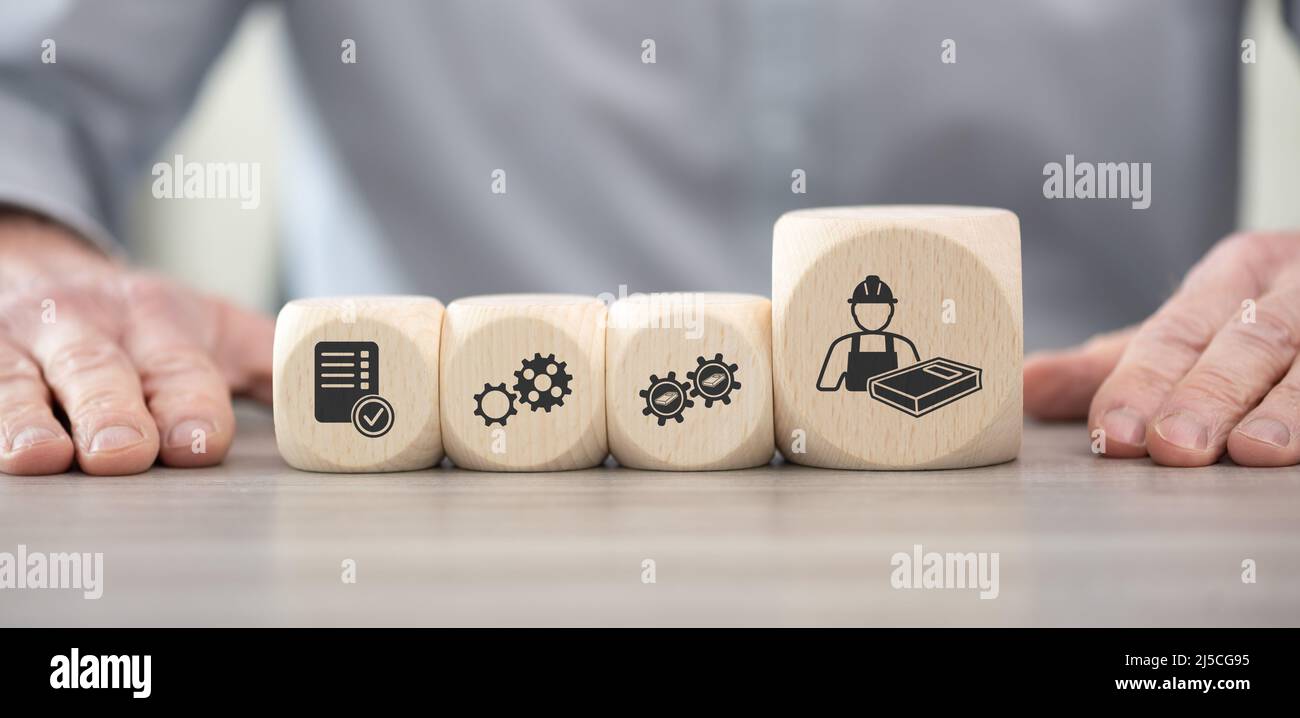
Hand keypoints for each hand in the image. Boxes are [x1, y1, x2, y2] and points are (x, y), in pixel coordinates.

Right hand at [0, 212, 271, 474]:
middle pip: (101, 374)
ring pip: (22, 383)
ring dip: (31, 419)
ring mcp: (24, 345)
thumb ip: (273, 359)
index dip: (190, 406)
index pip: (180, 369)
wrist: (48, 271)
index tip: (199, 442)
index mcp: (159, 319)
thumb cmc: (147, 322)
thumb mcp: (213, 328)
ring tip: (44, 454)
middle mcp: (88, 327)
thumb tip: (347, 394)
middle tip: (125, 452)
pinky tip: (3, 451)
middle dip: (114, 414)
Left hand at [1025, 231, 1299, 466]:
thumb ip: (1112, 365)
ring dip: (1288, 408)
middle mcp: (1294, 286)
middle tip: (1173, 447)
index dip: (1142, 382)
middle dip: (1208, 395)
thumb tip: (1020, 387)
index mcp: (1235, 273)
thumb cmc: (1259, 316)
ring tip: (1253, 451)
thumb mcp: (1190, 331)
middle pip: (1248, 342)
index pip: (1178, 330)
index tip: (1111, 432)